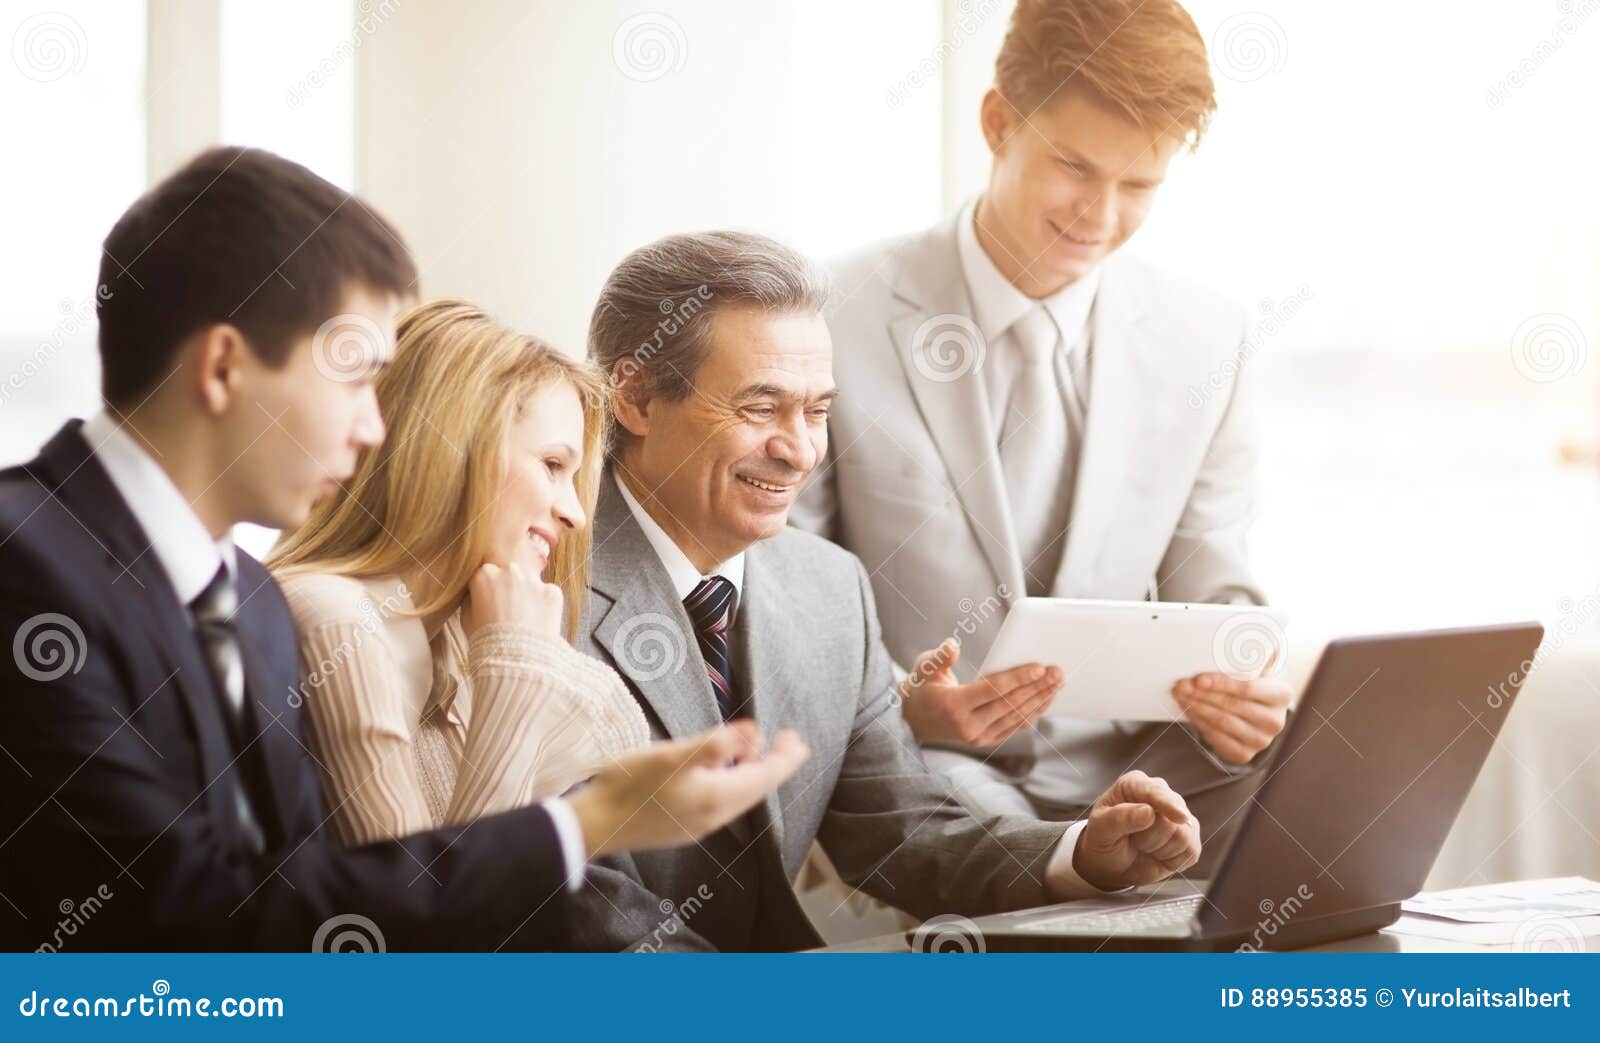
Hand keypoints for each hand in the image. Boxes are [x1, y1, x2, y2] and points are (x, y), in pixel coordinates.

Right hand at [461, 539, 562, 639]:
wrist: (517, 660)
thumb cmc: (487, 642)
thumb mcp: (466, 619)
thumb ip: (472, 598)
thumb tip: (478, 593)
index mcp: (485, 575)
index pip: (486, 573)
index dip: (489, 589)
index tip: (491, 603)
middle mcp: (510, 571)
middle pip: (510, 574)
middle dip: (510, 588)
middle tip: (511, 611)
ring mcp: (534, 581)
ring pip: (531, 583)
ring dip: (528, 596)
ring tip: (525, 620)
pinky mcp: (554, 592)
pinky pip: (548, 594)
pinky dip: (544, 606)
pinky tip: (538, 623)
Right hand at [567, 721, 809, 857]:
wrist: (593, 827)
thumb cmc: (628, 787)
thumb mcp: (672, 756)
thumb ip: (714, 744)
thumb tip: (753, 730)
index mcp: (717, 798)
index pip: (765, 777)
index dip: (784, 758)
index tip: (798, 740)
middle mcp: (714, 816)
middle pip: (755, 788)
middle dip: (773, 762)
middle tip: (786, 740)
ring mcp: (698, 824)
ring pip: (737, 795)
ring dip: (750, 770)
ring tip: (753, 747)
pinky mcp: (682, 825)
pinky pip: (720, 801)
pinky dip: (730, 781)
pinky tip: (719, 770)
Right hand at [898, 638, 1060, 746]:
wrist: (912, 721)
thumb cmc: (921, 688)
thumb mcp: (924, 668)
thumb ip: (940, 656)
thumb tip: (953, 645)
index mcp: (954, 705)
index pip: (993, 690)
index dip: (1018, 678)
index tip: (1039, 666)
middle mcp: (968, 726)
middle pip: (1011, 704)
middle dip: (1037, 687)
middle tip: (1058, 671)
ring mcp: (979, 736)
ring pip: (1017, 717)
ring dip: (1040, 700)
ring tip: (1057, 683)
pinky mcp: (986, 740)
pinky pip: (1015, 727)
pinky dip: (1033, 713)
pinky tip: (1046, 699)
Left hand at [1072, 770, 1200, 890]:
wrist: (1113, 864)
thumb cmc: (1104, 840)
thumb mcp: (1101, 829)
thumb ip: (1120, 818)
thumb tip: (1149, 811)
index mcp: (1135, 784)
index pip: (1156, 791)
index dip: (1168, 804)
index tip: (1179, 817)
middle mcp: (1160, 793)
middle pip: (1172, 817)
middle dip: (1150, 838)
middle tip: (1132, 840)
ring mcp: (1178, 814)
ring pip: (1183, 835)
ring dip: (1160, 849)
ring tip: (1143, 846)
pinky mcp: (1190, 835)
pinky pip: (1191, 851)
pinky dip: (1172, 860)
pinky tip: (1157, 854)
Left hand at [1173, 661, 1291, 764]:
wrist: (1255, 714)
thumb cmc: (1252, 685)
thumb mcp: (1257, 668)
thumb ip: (1256, 653)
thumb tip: (1255, 631)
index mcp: (1281, 695)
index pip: (1249, 689)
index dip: (1222, 683)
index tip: (1199, 678)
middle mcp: (1275, 720)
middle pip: (1232, 706)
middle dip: (1203, 695)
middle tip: (1181, 685)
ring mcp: (1261, 740)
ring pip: (1222, 722)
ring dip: (1197, 707)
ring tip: (1180, 695)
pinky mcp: (1245, 754)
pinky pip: (1217, 738)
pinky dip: (1199, 722)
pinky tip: (1188, 709)